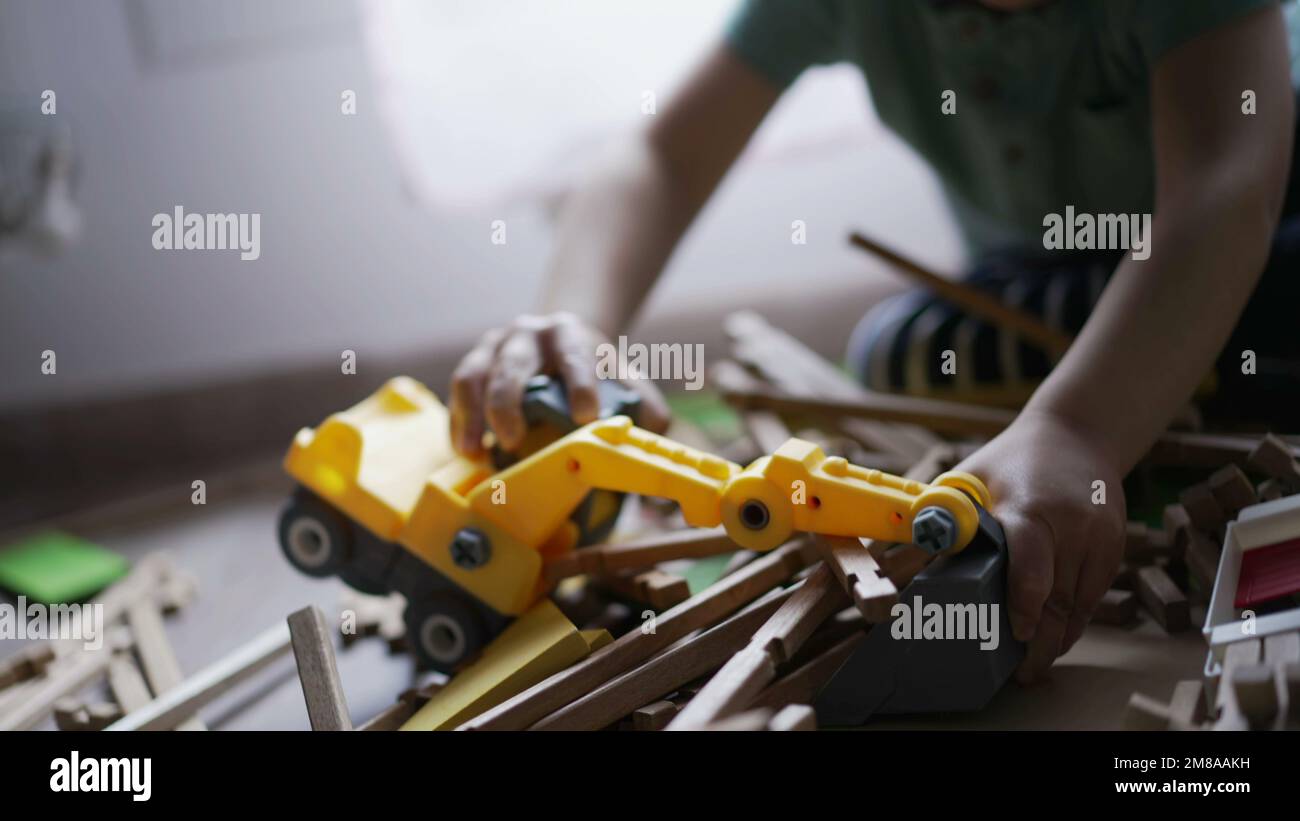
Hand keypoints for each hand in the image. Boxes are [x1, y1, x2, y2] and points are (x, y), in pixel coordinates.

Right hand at [449, 312, 671, 457]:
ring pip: (474, 374)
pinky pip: (459, 389)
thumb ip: (644, 404)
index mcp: (570, 335)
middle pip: (512, 365)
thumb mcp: (623, 377)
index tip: (586, 417)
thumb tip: (654, 437)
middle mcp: (528, 335)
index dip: (580, 386)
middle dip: (508, 403)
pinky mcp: (475, 362)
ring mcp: (496, 346)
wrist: (560, 339)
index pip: (574, 358)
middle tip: (512, 440)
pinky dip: (458, 420)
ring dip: (471, 415)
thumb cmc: (594, 369)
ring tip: (474, 452)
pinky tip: (464, 449)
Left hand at [955, 409, 1126, 682]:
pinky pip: (1094, 595)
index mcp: (1029, 508)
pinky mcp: (1115, 546)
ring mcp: (1099, 538)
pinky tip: (1055, 634)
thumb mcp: (969, 480)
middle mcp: (1071, 526)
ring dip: (1058, 638)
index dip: (1023, 608)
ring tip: (1033, 663)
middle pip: (1059, 599)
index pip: (1031, 569)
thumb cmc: (1010, 461)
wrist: (1078, 434)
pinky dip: (1075, 618)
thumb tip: (900, 558)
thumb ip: (944, 520)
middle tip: (1020, 673)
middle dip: (1040, 643)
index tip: (1012, 636)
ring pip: (1081, 606)